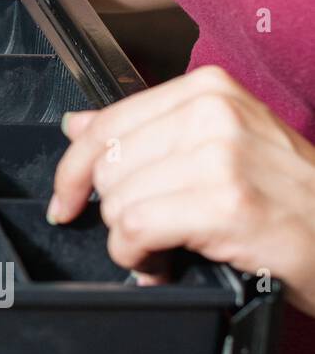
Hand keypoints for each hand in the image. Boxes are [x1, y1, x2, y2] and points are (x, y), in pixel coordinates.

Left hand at [50, 65, 314, 314]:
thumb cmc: (287, 196)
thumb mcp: (220, 144)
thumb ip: (146, 130)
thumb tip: (77, 124)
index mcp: (207, 90)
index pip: (105, 124)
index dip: (72, 169)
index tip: (65, 197)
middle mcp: (212, 113)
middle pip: (107, 166)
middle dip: (112, 211)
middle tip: (142, 234)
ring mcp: (221, 156)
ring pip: (118, 200)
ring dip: (128, 240)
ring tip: (161, 249)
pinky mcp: (225, 203)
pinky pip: (136, 230)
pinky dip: (137, 258)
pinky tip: (162, 264)